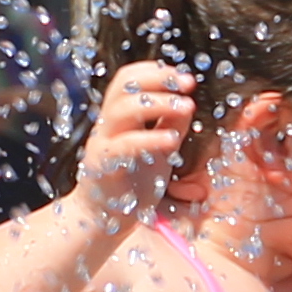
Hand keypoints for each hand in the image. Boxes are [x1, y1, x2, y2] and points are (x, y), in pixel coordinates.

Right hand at [77, 61, 196, 225]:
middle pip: (124, 85)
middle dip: (158, 79)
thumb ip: (169, 125)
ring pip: (122, 109)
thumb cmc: (132, 182)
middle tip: (188, 83)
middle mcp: (108, 123)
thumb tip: (188, 102)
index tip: (185, 77)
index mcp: (119, 116)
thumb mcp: (158, 149)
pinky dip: (150, 139)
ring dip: (157, 103)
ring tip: (187, 106)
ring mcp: (102, 142)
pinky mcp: (103, 165)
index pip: (130, 79)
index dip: (156, 72)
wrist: (104, 218)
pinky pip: (125, 146)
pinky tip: (173, 140)